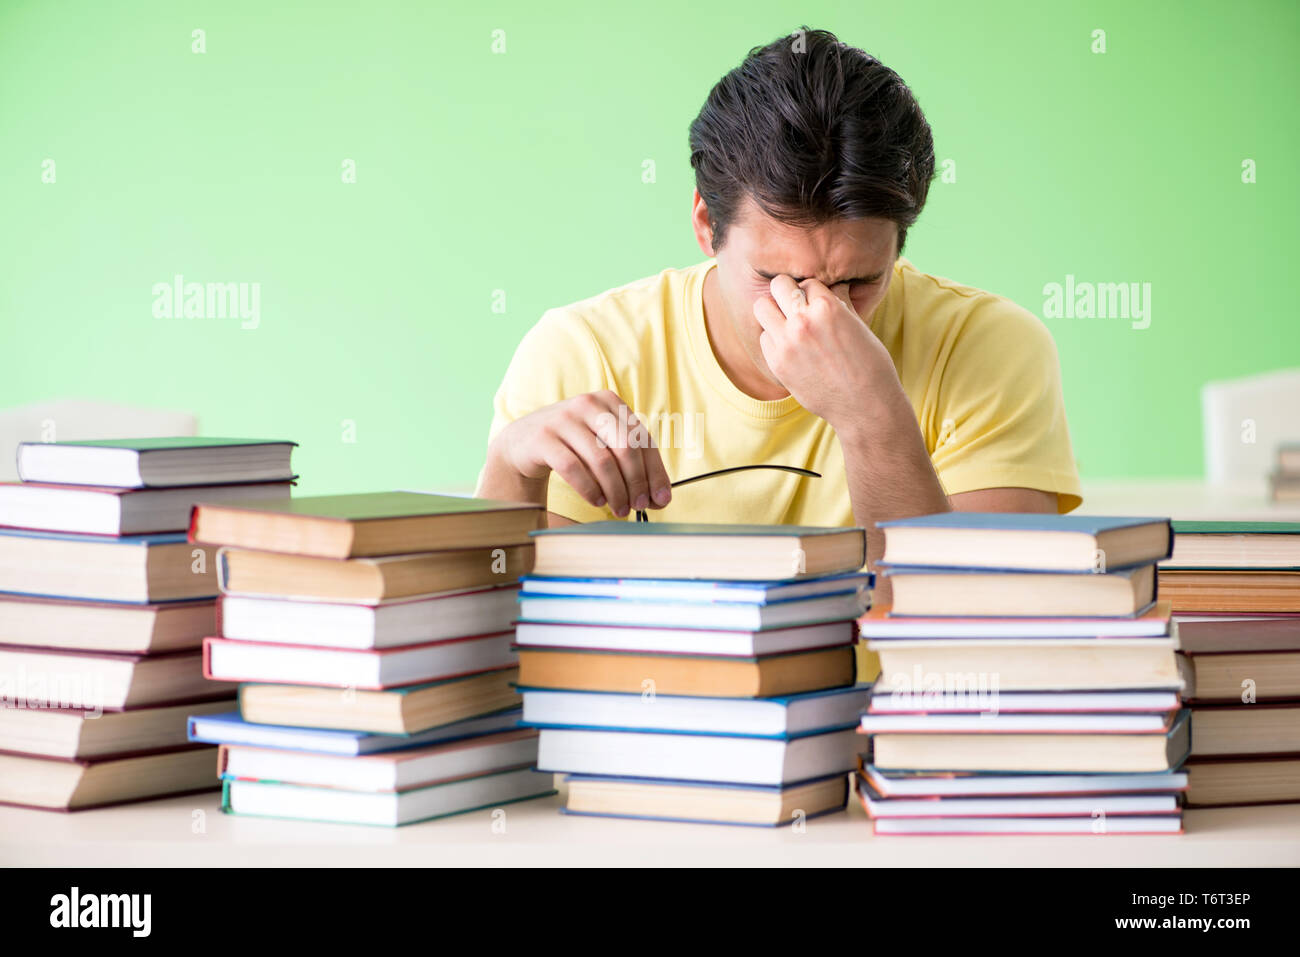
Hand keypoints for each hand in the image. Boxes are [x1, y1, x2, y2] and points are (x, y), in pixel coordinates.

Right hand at [487, 391, 671, 517]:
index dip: (654, 472)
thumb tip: (661, 498)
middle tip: (638, 506)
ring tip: (618, 509)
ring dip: (615, 491)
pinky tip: (597, 501)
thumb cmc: (573, 446)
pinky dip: (590, 489)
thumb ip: (633, 466)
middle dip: (636, 482)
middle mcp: (588, 404)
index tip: (660, 499)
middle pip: (626, 448)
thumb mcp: (604, 446)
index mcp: (610, 401)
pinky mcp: (543, 438)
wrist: (524, 442)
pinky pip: (573, 468)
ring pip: (601, 460)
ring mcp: (563, 419)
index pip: (643, 439)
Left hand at [753, 275, 903, 435]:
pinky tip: (789, 346)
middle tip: (797, 305)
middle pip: (778, 284)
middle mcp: (803, 322)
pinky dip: (773, 338)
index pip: (808, 281)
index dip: (814, 291)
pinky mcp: (777, 363)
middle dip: (788, 292)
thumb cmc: (869, 364)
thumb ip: (840, 302)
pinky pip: (763, 337)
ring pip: (762, 307)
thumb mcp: (858, 326)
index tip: (818, 302)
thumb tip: (834, 285)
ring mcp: (786, 343)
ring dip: (774, 311)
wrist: (864, 406)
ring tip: (787, 322)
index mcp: (827, 307)